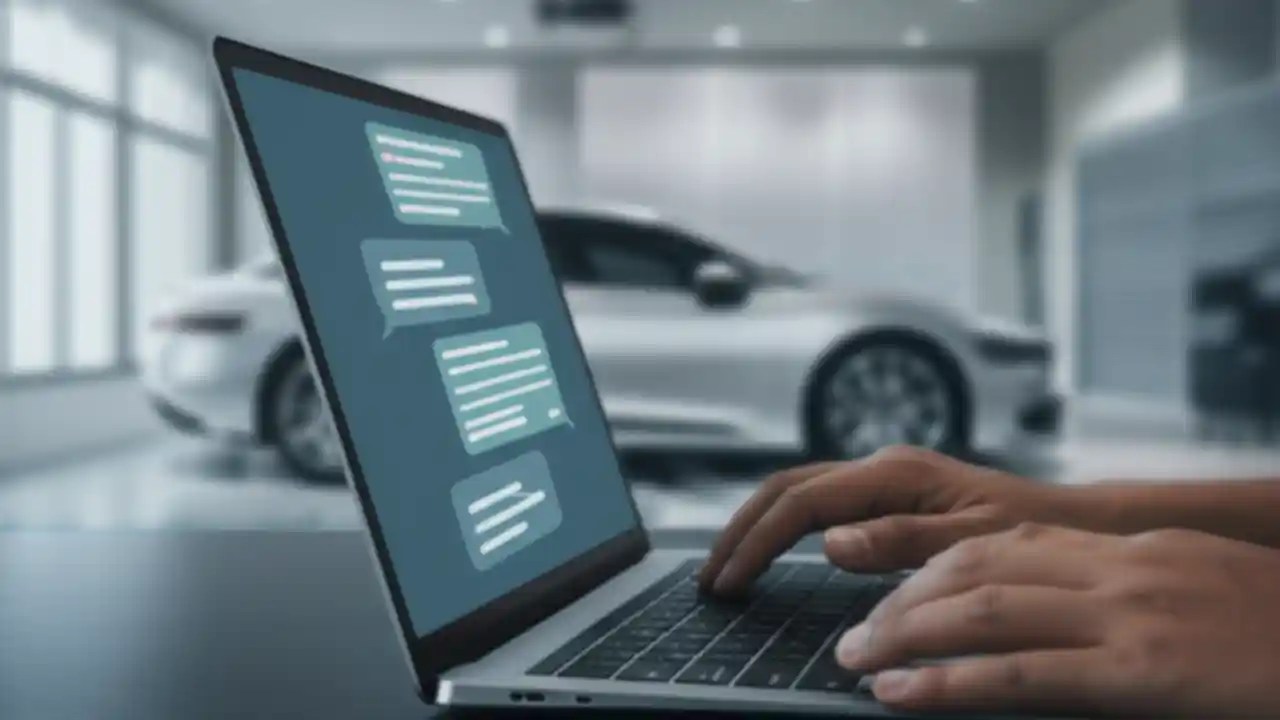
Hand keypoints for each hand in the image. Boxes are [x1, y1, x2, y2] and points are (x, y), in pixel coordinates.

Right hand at [699, 446, 1066, 594]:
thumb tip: (831, 542)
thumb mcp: (973, 544)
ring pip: (796, 492)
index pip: (802, 504)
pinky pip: (818, 503)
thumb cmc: (1035, 535)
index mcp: (895, 474)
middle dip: (740, 531)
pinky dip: (782, 527)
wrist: (1074, 523)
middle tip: (710, 578)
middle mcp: (882, 468)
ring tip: (726, 567)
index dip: (759, 543)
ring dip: (755, 526)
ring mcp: (882, 479)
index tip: (731, 582)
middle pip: (785, 488)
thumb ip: (901, 541)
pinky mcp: (887, 496)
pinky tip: (771, 552)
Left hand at [835, 524, 1279, 716]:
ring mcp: (1129, 617)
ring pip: (984, 608)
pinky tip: (900, 692)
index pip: (1009, 542)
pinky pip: (1021, 673)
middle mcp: (1120, 570)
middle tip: (859, 628)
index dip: (939, 565)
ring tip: (858, 656)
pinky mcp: (1143, 672)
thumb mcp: (1203, 588)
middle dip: (906, 595)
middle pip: (980, 564)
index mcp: (1134, 551)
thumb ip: (1132, 592)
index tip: (899, 589)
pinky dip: (948, 681)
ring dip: (904, 631)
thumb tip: (1067, 617)